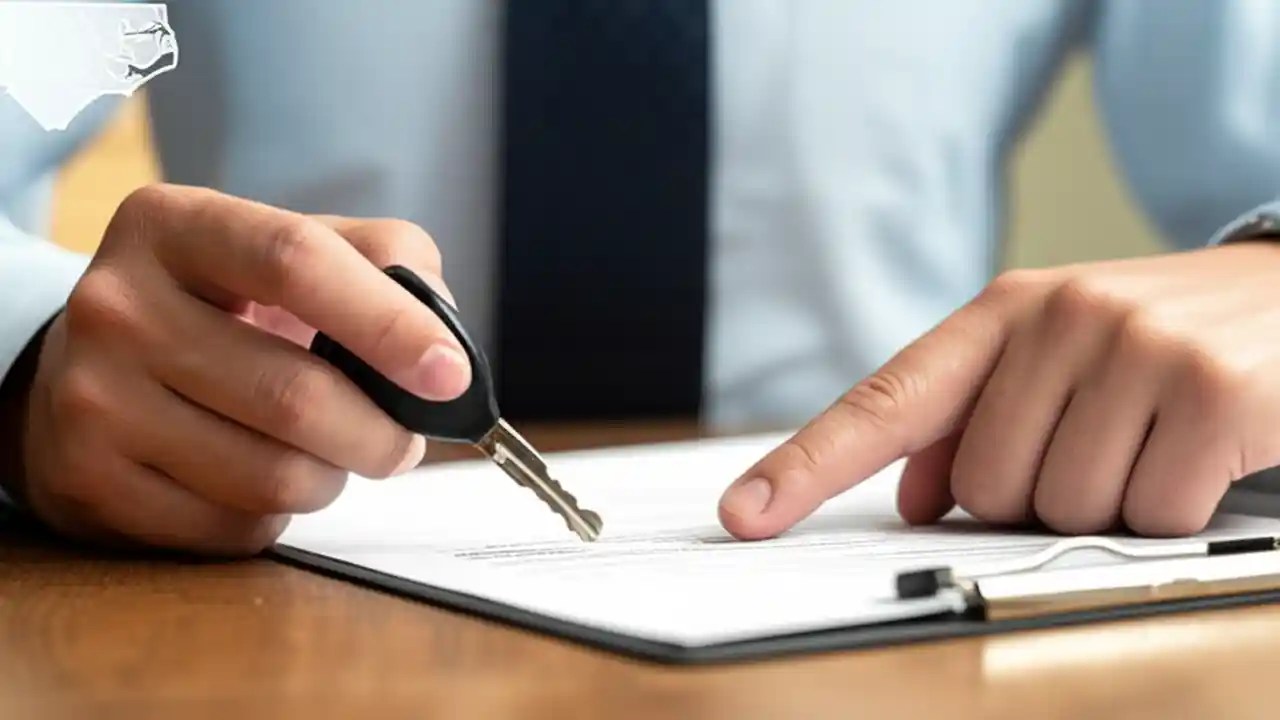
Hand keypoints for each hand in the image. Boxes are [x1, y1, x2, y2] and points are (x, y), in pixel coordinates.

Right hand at [13, 184, 469, 554]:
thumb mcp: (285, 251)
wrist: (87, 371)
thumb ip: (380, 262)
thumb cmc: (218, 308)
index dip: (388, 323)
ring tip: (326, 453)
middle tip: (402, 439)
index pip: (295, 261)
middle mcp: (116, 305)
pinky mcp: (90, 482)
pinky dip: (276, 513)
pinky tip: (260, 475)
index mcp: (172, 225)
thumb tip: (441, 336)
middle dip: (380, 433)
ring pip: (273, 475)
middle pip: (294, 394)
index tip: (449, 374)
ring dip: (331, 477)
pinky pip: (235, 524)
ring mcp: (92, 398)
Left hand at [719, 242, 1279, 538]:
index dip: (807, 465)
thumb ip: (978, 420)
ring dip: (1106, 502)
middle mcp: (1059, 317)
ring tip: (1150, 441)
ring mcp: (1134, 347)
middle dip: (1035, 495)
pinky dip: (1171, 510)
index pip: (886, 400)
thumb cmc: (1163, 340)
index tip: (745, 514)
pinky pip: (1147, 515)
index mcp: (1004, 312)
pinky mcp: (1207, 391)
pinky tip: (1198, 455)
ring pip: (1060, 506)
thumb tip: (919, 498)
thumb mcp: (1061, 360)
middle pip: (982, 488)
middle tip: (1100, 442)